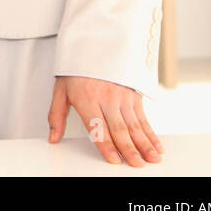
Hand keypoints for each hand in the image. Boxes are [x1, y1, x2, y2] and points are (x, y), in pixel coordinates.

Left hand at [48, 75, 162, 165]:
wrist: (94, 45)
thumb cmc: (76, 71)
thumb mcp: (61, 90)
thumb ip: (56, 116)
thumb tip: (53, 138)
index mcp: (86, 98)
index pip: (97, 126)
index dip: (106, 145)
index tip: (114, 160)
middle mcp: (106, 98)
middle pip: (119, 128)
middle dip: (130, 149)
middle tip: (137, 165)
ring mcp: (122, 96)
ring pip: (135, 125)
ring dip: (145, 144)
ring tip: (152, 159)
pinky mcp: (133, 95)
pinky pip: (143, 118)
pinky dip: (152, 133)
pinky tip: (156, 146)